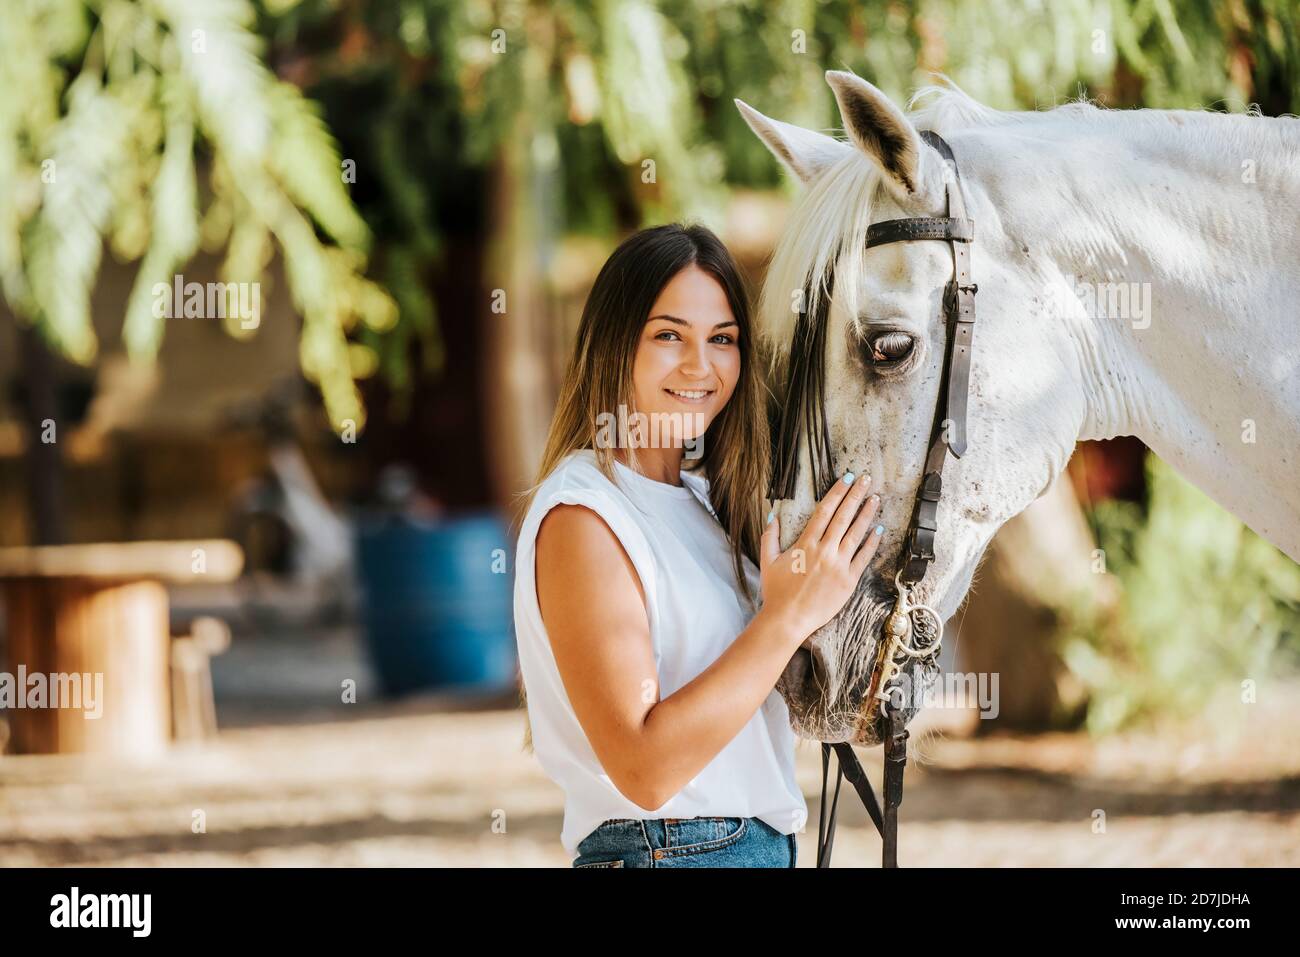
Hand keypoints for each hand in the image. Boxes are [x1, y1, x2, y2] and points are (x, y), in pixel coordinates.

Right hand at [758, 471, 882, 644]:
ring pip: (856, 533)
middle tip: (866, 479)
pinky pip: (863, 558)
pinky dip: (872, 543)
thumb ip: (770, 537)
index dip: (837, 492)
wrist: (788, 619)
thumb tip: (772, 515)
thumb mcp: (768, 561)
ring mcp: (839, 565)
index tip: (846, 478)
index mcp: (806, 543)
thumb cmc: (776, 591)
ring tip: (875, 499)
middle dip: (855, 495)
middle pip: (844, 517)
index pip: (825, 511)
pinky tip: (879, 530)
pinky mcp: (849, 580)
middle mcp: (825, 550)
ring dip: (867, 514)